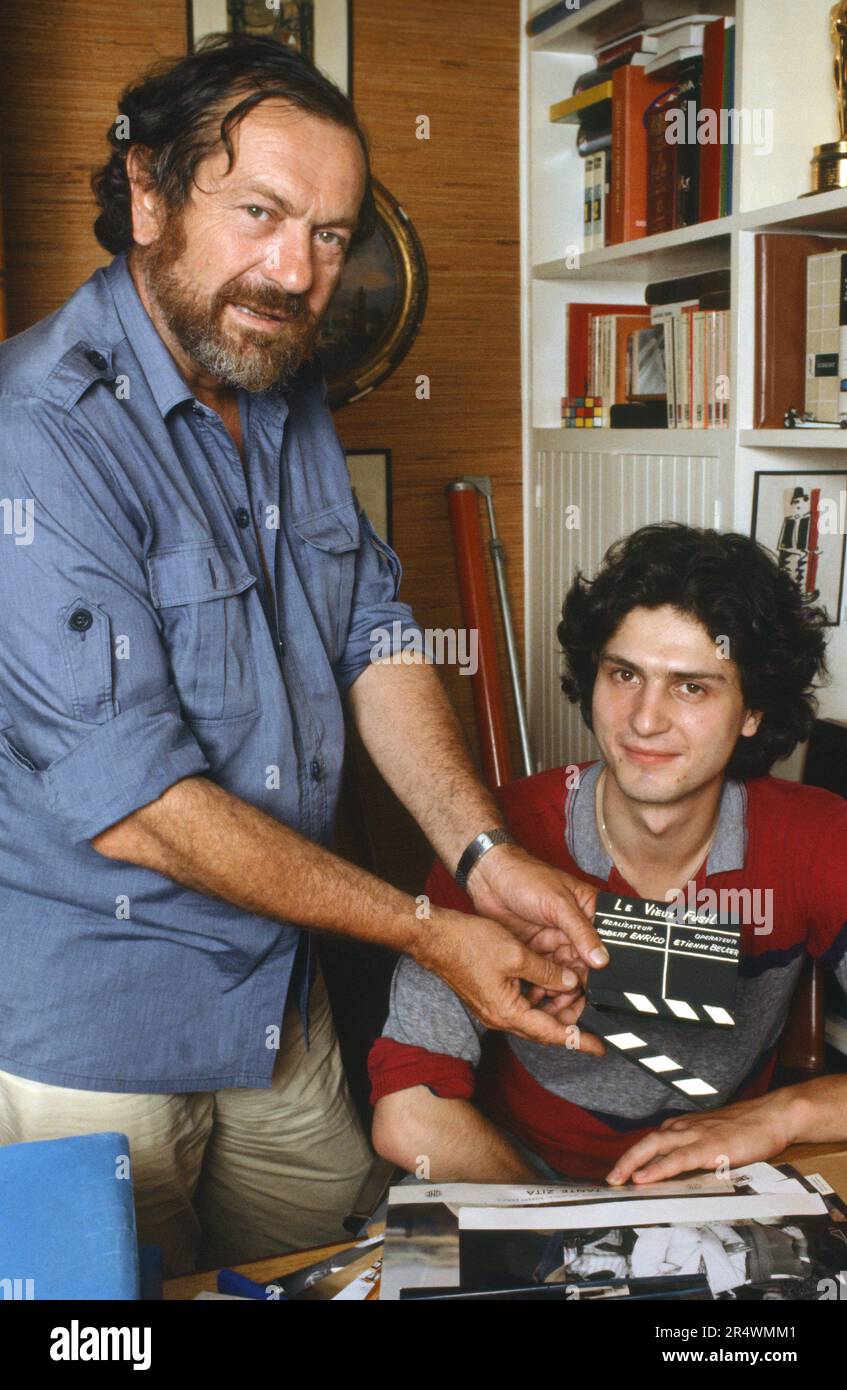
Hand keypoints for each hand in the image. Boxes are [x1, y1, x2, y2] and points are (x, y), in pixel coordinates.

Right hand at [420, 907, 604, 1054]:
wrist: (434, 937)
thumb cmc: (468, 944)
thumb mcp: (516, 954)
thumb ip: (548, 972)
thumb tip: (571, 982)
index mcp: (507, 1012)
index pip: (551, 1033)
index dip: (579, 1040)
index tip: (601, 1047)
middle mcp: (500, 1017)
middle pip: (544, 1027)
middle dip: (570, 1019)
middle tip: (592, 1004)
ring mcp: (494, 1008)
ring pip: (534, 1014)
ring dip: (555, 1004)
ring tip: (576, 989)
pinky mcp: (491, 996)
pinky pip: (522, 1003)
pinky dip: (540, 995)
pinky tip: (551, 979)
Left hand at [467, 843, 606, 1037]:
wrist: (490, 877)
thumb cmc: (527, 878)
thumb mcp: (558, 903)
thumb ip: (580, 932)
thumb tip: (602, 960)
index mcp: (591, 914)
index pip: (605, 948)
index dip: (604, 971)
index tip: (602, 995)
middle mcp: (576, 932)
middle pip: (587, 969)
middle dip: (582, 990)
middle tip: (575, 1010)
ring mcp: (556, 943)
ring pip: (565, 976)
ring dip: (562, 993)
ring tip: (557, 1010)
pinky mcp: (536, 952)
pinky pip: (545, 976)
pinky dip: (544, 989)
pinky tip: (540, 1001)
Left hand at [606, 1092, 798, 1186]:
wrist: (772, 1115)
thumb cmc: (747, 1128)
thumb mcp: (715, 1137)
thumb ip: (697, 1149)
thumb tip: (682, 1168)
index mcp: (685, 1126)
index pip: (652, 1141)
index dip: (634, 1156)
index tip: (620, 1171)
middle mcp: (685, 1127)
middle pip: (647, 1142)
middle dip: (626, 1160)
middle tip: (610, 1178)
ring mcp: (696, 1134)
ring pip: (655, 1146)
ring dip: (633, 1163)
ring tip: (617, 1179)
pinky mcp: (709, 1146)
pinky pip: (677, 1159)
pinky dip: (658, 1168)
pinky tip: (645, 1178)